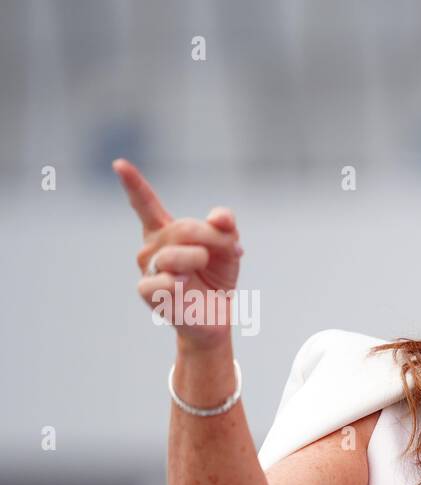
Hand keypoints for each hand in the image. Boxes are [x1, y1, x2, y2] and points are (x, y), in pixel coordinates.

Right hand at [113, 158, 242, 350]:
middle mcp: (152, 247)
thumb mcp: (228, 250)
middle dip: (213, 237)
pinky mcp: (148, 291)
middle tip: (233, 249)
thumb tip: (221, 217)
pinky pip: (162, 280)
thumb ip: (225, 227)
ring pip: (173, 254)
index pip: (146, 205)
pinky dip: (176, 283)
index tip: (119, 164)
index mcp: (166, 232)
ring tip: (201, 271)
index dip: (133, 184)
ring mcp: (148, 268)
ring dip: (198, 259)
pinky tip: (182, 285)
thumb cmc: (216, 279)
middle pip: (181, 228)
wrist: (215, 317)